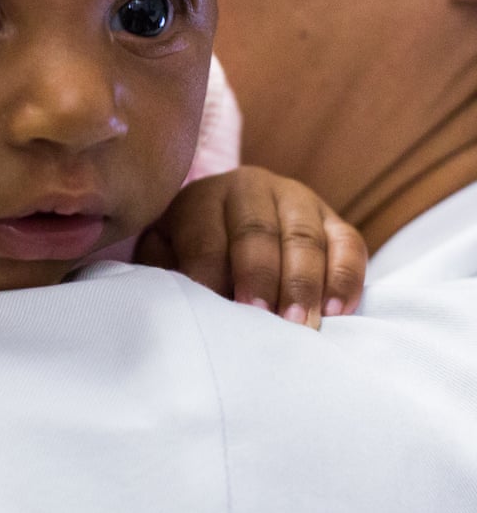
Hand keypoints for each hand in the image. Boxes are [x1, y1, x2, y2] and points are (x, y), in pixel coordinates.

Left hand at [135, 167, 366, 328]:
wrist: (231, 219)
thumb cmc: (191, 248)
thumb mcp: (166, 251)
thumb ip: (164, 268)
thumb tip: (172, 295)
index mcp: (202, 197)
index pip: (206, 236)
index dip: (211, 275)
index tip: (218, 311)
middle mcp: (250, 188)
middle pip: (257, 232)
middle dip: (261, 278)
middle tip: (263, 317)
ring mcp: (296, 199)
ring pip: (304, 237)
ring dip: (304, 283)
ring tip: (302, 324)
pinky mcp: (332, 218)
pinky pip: (348, 243)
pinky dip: (346, 276)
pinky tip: (337, 310)